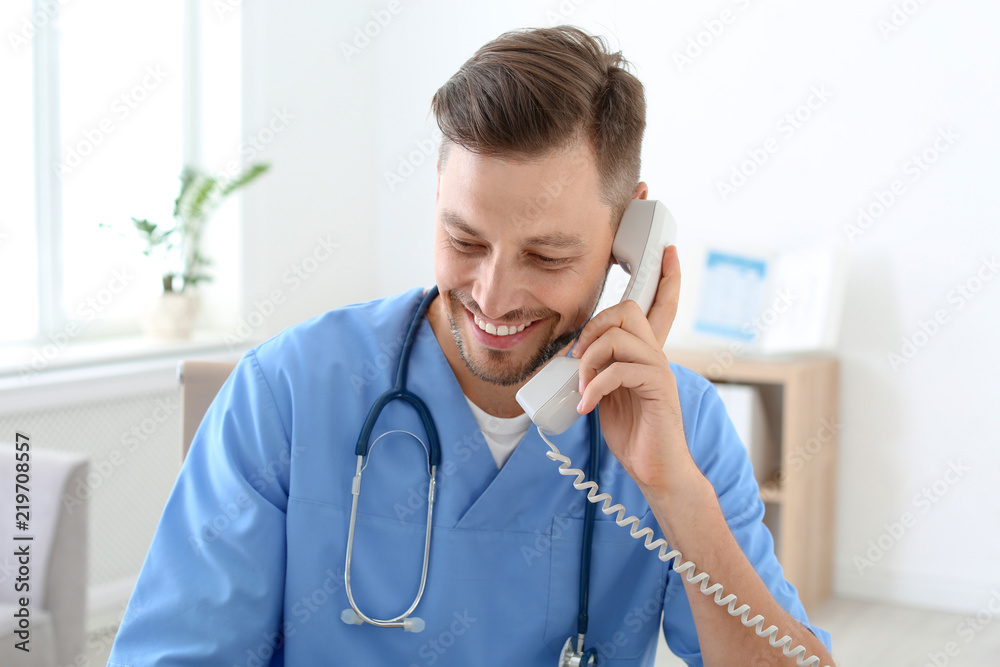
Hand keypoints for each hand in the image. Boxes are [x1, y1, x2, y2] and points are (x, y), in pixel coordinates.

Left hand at [570, 245, 695, 492]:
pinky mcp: (659, 389)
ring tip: (582, 387)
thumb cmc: (632, 432)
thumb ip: (597, 370)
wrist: (655, 470)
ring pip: (620, 337)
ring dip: (590, 361)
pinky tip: (586, 405)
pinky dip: (595, 387)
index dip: (666, 278)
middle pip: (628, 310)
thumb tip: (569, 359)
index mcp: (645, 353)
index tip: (668, 251)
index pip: (660, 306)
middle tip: (578, 358)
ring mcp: (660, 370)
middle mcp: (656, 355)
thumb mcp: (606, 394)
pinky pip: (621, 370)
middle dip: (594, 326)